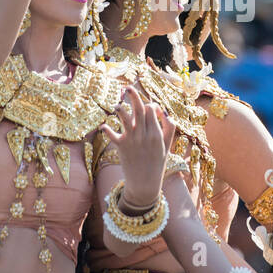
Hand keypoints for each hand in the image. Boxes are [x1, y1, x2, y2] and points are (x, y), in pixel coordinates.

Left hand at [99, 86, 175, 208]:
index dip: (149, 105)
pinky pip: (112, 135)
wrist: (146, 184)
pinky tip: (103, 126)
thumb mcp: (168, 146)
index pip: (152, 110)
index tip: (147, 107)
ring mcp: (133, 141)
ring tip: (117, 105)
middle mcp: (145, 135)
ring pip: (125, 118)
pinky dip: (106, 130)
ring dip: (120, 109)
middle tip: (127, 87)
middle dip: (133, 96)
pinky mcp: (122, 147)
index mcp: (157, 133)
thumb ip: (169, 128)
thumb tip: (163, 111)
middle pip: (139, 109)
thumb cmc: (157, 163)